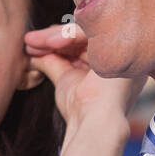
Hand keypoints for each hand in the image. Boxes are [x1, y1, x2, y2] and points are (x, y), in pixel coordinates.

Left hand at [24, 21, 145, 137]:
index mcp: (116, 66)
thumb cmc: (82, 112)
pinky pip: (87, 31)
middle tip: (29, 41)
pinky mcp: (117, 42)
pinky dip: (64, 35)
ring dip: (54, 36)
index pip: (85, 47)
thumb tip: (34, 53)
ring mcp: (123, 47)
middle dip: (53, 39)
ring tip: (31, 42)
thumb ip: (54, 64)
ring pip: (84, 32)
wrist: (95, 124)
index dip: (59, 46)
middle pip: (83, 38)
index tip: (34, 47)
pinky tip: (46, 42)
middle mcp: (124, 54)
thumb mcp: (66, 81)